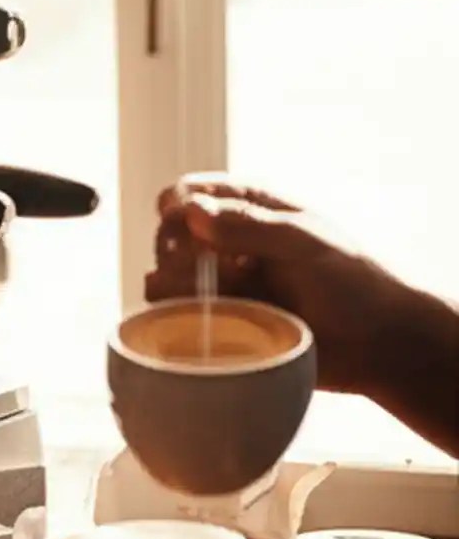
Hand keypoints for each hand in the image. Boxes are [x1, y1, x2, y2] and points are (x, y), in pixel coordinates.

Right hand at [144, 172, 414, 395]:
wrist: (376, 344)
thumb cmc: (353, 283)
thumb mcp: (305, 242)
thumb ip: (248, 225)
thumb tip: (190, 212)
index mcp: (246, 208)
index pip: (184, 194)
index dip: (176, 210)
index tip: (191, 233)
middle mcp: (224, 244)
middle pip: (166, 238)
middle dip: (179, 256)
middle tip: (216, 274)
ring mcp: (219, 286)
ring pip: (162, 281)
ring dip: (178, 291)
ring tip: (218, 303)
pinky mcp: (217, 324)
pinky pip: (175, 320)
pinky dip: (179, 321)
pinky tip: (210, 324)